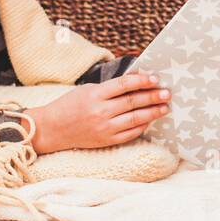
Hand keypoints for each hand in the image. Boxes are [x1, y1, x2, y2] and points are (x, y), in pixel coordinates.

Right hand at [27, 72, 171, 151]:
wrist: (52, 129)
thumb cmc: (70, 105)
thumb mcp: (87, 89)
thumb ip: (110, 87)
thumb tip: (135, 81)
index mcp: (95, 94)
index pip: (124, 85)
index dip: (142, 81)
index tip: (156, 79)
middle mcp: (100, 111)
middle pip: (133, 102)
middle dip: (153, 97)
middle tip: (167, 93)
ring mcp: (104, 128)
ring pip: (135, 118)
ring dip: (152, 112)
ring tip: (165, 107)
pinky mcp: (106, 141)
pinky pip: (130, 134)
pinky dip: (142, 126)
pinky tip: (150, 120)